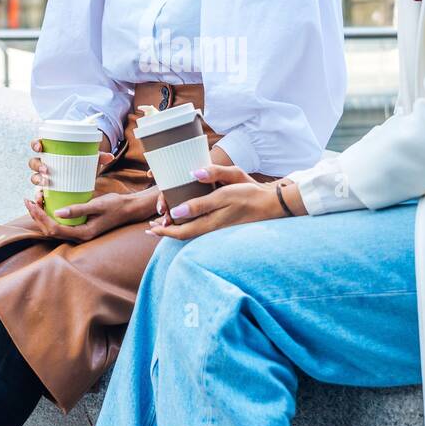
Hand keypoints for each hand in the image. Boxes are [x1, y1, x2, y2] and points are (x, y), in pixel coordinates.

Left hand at [23, 188, 158, 243]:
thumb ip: (78, 209)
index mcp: (83, 233)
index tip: (31, 202)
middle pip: (50, 231)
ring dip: (42, 216)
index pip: (54, 229)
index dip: (40, 217)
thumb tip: (56, 212)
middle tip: (29, 200)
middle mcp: (79, 236)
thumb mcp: (97, 204)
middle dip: (37, 216)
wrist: (128, 208)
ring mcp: (79, 232)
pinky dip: (50, 215)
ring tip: (35, 201)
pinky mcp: (79, 227)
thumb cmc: (115, 205)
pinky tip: (47, 204)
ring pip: (54, 228)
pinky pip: (60, 224)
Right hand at [28, 138, 115, 187]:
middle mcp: (44, 163)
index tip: (40, 146)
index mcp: (50, 151)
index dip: (35, 144)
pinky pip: (38, 191)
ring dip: (37, 180)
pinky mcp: (46, 189)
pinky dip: (38, 195)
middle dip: (37, 165)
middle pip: (33, 162)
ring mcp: (44, 176)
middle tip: (46, 169)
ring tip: (45, 183)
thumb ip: (98, 157)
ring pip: (34, 177)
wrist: (83, 176)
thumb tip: (110, 157)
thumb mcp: (89, 160)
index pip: (37, 144)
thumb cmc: (83, 163)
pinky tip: (40, 199)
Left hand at [146, 165, 299, 240]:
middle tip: (151, 227)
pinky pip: (201, 229)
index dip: (165, 231)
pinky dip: (188, 226)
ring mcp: (219, 228)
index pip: (182, 232)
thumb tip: (180, 201)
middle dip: (167, 232)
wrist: (273, 204)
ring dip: (176, 229)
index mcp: (210, 221)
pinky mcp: (224, 225)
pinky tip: (185, 220)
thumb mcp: (226, 190)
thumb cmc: (250, 194)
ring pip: (192, 233)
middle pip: (184, 235)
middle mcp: (213, 229)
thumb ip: (204, 194)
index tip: (151, 227)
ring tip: (164, 223)